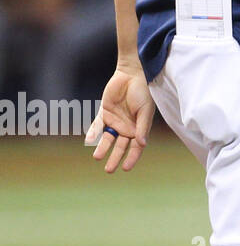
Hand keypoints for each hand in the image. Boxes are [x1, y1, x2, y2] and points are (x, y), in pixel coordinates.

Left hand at [90, 57, 155, 172]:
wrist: (131, 74)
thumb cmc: (143, 92)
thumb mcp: (145, 110)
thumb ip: (142, 126)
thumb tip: (142, 144)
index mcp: (139, 128)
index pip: (136, 147)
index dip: (132, 158)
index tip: (126, 168)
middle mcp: (127, 127)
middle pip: (120, 146)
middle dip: (115, 158)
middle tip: (109, 170)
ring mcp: (115, 121)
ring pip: (107, 139)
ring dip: (102, 148)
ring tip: (97, 157)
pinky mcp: (104, 113)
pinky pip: (97, 125)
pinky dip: (93, 133)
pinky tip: (89, 140)